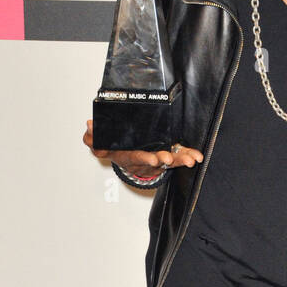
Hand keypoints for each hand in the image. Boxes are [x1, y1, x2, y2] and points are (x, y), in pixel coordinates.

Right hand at [83, 121, 202, 177]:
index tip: (154, 159)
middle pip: (156, 161)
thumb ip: (92, 137)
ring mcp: (157, 159)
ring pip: (171, 160)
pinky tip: (197, 156)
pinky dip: (188, 155)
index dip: (145, 159)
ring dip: (180, 160)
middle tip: (171, 159)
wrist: (125, 158)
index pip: (136, 157)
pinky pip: (179, 156)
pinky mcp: (166, 156)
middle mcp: (144, 160)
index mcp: (129, 156)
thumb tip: (90, 124)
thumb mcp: (99, 144)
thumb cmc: (114, 148)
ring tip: (191, 160)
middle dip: (165, 160)